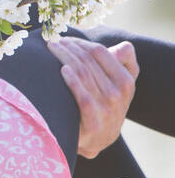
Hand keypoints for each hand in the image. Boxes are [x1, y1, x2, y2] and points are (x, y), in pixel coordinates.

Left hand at [45, 36, 138, 158]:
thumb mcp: (118, 86)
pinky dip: (72, 81)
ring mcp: (106, 108)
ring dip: (64, 57)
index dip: (81, 42)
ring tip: (50, 48)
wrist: (97, 139)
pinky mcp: (92, 122)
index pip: (101, 52)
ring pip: (83, 74)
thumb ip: (122, 64)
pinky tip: (62, 70)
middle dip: (68, 47)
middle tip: (51, 40)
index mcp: (126, 82)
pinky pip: (82, 96)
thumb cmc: (104, 105)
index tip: (65, 38)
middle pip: (88, 61)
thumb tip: (123, 47)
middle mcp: (118, 94)